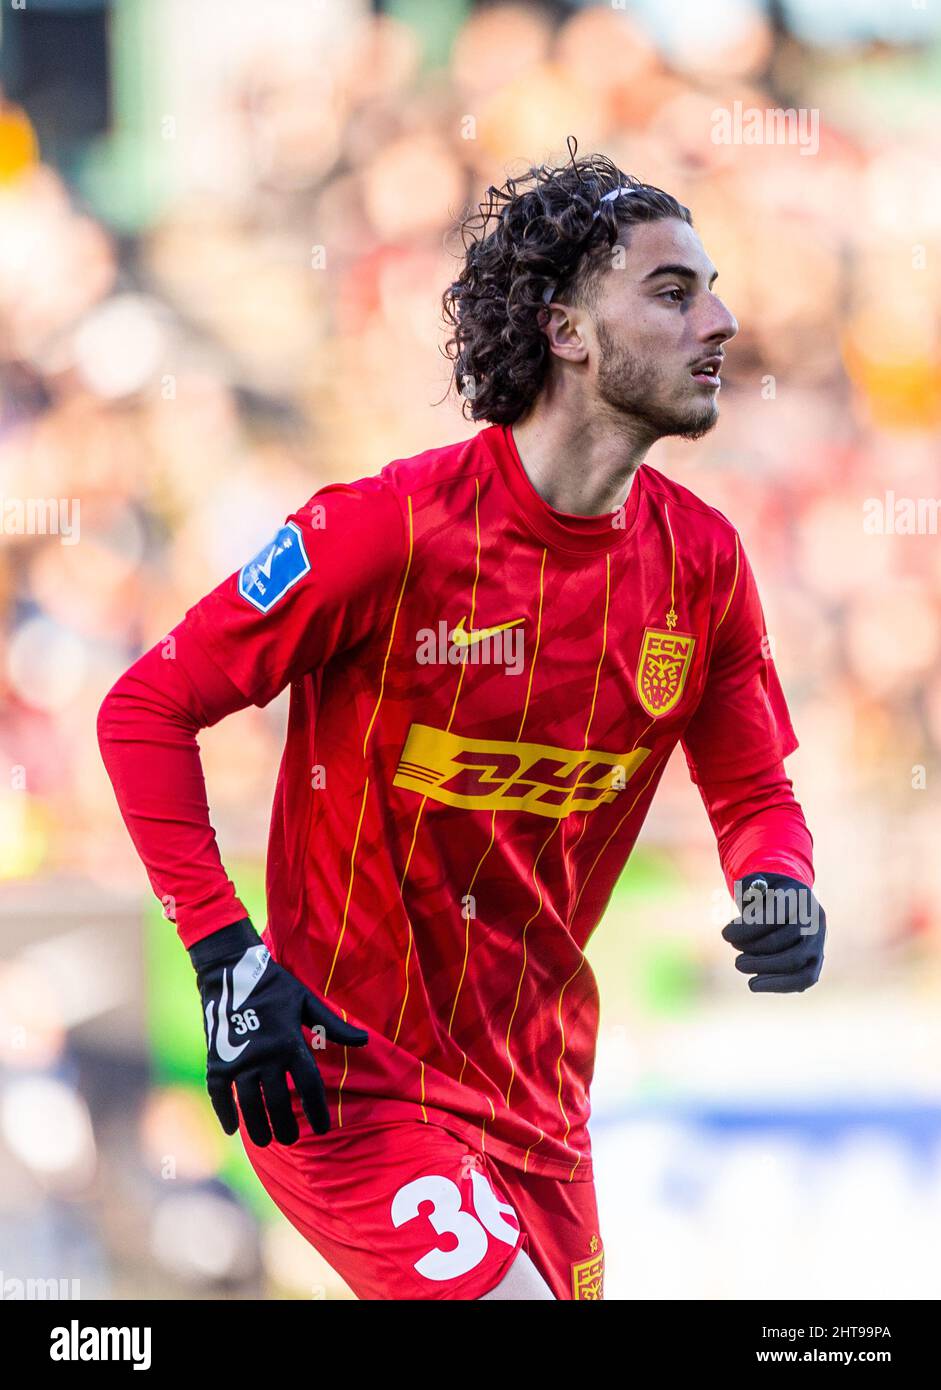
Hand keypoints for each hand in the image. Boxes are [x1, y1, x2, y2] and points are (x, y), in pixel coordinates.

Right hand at [189, 919, 367, 1144]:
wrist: (231, 970)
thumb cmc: (275, 986)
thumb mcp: (307, 1002)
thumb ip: (334, 1025)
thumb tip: (364, 1040)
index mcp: (289, 1043)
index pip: (308, 1087)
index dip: (316, 1111)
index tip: (322, 1129)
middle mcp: (264, 1056)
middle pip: (278, 1103)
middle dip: (286, 1126)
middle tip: (291, 1139)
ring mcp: (238, 1060)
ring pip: (249, 1104)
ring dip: (258, 1127)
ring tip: (266, 1140)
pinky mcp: (216, 1059)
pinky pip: (219, 1093)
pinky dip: (224, 1113)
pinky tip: (231, 1129)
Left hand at [723, 872, 824, 993]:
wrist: (792, 902)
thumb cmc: (767, 895)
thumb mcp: (757, 884)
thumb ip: (750, 889)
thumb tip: (742, 909)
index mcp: (798, 896)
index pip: (774, 915)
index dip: (748, 928)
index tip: (725, 934)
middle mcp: (814, 920)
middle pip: (786, 940)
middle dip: (756, 951)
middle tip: (737, 961)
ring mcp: (818, 942)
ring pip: (798, 962)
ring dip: (767, 970)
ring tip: (744, 970)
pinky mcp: (816, 961)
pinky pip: (804, 979)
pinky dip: (780, 985)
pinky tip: (757, 982)